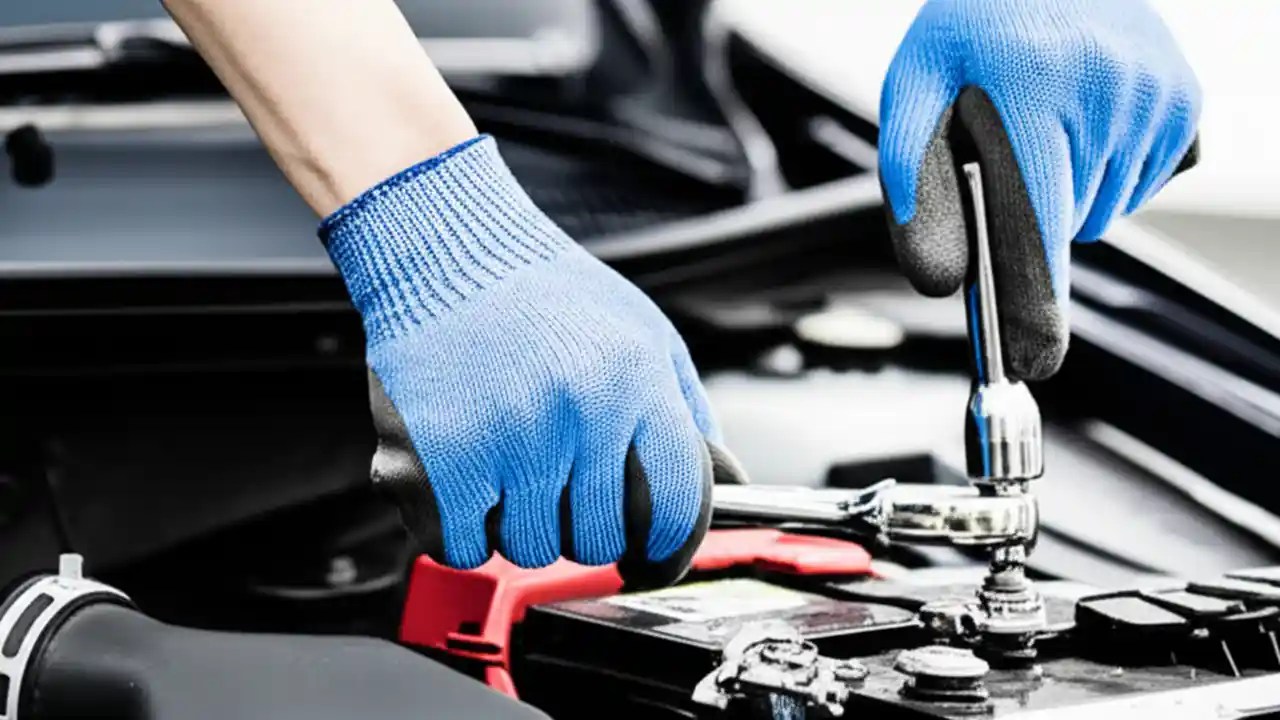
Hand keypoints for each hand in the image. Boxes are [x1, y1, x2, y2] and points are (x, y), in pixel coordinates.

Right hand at [323, 136, 743, 587]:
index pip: (675, 507)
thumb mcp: (643, 331)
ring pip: (529, 548)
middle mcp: (577, 412)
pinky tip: (464, 476)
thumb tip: (721, 484)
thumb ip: (684, 409)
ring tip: (504, 461)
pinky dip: (460, 526)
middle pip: (596, 539)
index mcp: (633, 381)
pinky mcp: (439, 458)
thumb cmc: (543, 291)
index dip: (667, 544)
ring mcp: (507, 437)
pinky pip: (463, 545)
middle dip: (579, 524)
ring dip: (517, 523)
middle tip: (555, 481)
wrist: (446, 249)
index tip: (652, 553)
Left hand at [878, 0, 1201, 379]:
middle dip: (1029, 214)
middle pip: (1067, 226)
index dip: (1032, 302)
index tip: (1031, 359)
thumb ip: (912, 183)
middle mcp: (1108, 91)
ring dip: (1067, 192)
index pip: (1038, 226)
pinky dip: (1103, 172)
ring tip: (1044, 124)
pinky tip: (1082, 121)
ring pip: (1101, 211)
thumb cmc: (970, 34)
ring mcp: (1156, 95)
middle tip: (1008, 152)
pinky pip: (1135, 185)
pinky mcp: (1183, 102)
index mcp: (1033, 89)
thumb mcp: (913, 90)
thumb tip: (940, 280)